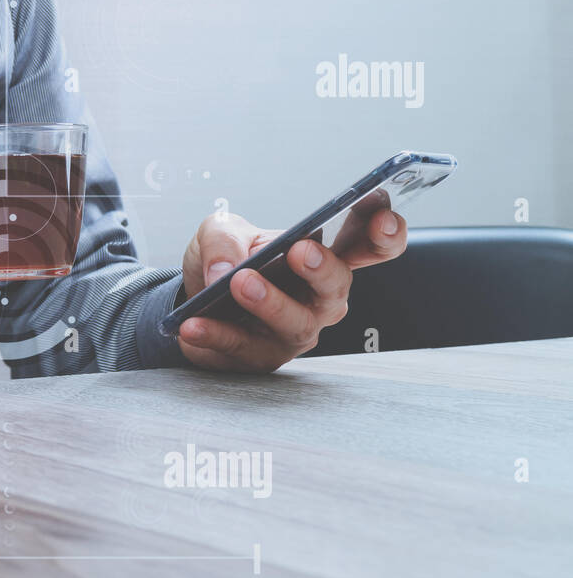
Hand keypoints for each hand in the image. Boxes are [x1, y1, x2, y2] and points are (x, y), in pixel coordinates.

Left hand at [176, 209, 406, 371]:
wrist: (191, 299)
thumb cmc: (227, 260)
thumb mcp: (220, 232)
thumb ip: (225, 238)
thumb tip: (226, 270)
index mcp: (322, 258)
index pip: (367, 247)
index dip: (385, 235)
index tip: (383, 220)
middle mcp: (319, 299)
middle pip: (337, 287)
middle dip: (322, 269)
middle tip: (300, 251)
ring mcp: (295, 332)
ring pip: (296, 323)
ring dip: (270, 302)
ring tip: (240, 283)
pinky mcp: (262, 357)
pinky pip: (243, 347)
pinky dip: (217, 334)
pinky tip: (194, 324)